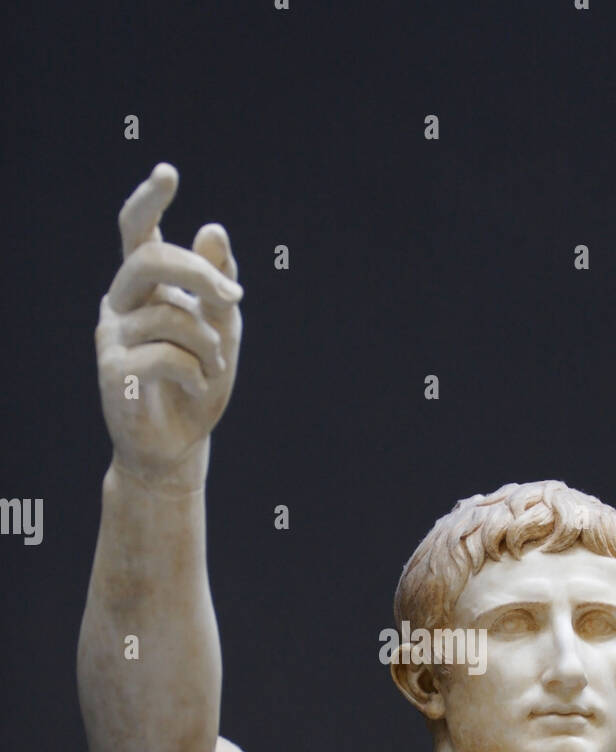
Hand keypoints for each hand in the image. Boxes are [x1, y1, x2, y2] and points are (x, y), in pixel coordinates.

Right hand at [95, 163, 242, 478]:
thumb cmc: (198, 383)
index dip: (149, 200)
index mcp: (146, 287)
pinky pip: (168, 356)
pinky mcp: (113, 371)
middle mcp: (122, 303)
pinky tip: (196, 386)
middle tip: (233, 298)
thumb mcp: (222, 330)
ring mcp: (112, 336)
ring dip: (209, 343)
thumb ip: (219, 285)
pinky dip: (196, 372)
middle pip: (150, 260)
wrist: (176, 445)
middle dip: (197, 273)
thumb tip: (214, 228)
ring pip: (170, 315)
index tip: (168, 173)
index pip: (138, 232)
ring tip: (214, 367)